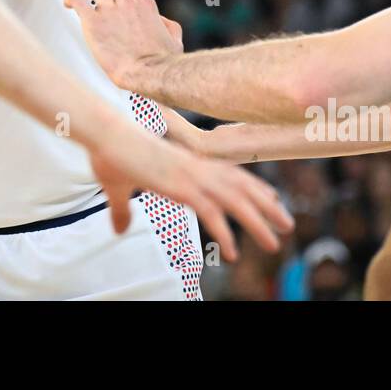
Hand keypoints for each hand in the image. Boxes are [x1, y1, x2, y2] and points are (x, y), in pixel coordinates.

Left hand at [64, 0, 178, 90]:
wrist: (147, 71)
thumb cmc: (163, 61)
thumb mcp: (175, 39)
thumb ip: (169, 25)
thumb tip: (162, 20)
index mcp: (146, 5)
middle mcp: (127, 3)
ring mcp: (109, 10)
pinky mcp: (93, 22)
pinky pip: (77, 0)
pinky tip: (67, 4)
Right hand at [86, 130, 292, 260]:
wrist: (103, 136)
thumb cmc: (109, 156)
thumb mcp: (117, 188)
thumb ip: (122, 210)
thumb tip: (117, 228)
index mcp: (188, 163)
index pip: (231, 174)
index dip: (254, 187)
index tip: (273, 199)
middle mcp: (196, 168)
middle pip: (243, 188)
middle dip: (268, 207)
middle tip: (288, 226)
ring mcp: (190, 177)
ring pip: (236, 201)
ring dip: (258, 222)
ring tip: (275, 244)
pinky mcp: (180, 187)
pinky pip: (211, 213)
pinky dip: (225, 234)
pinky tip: (233, 254)